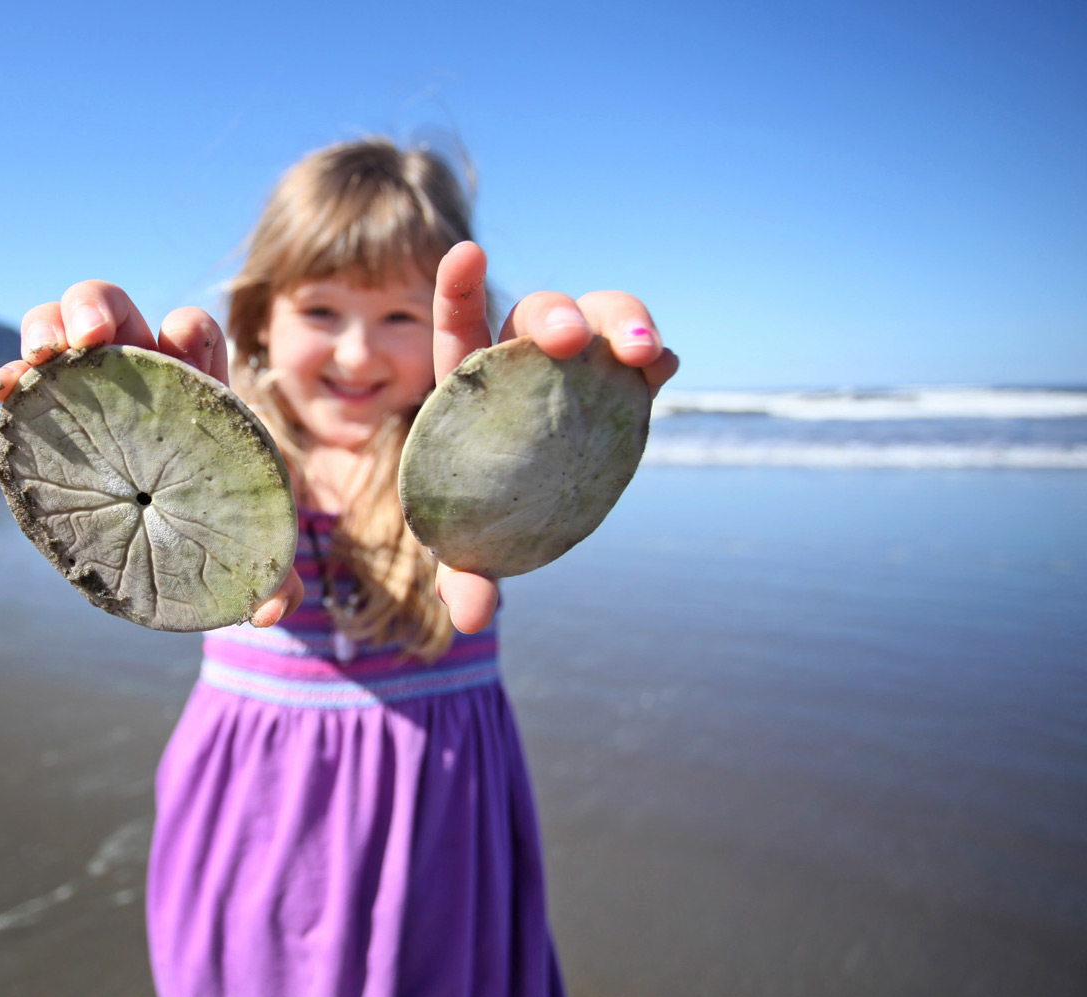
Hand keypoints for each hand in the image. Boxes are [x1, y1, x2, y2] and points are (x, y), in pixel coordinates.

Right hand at [0, 281, 303, 626]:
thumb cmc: (219, 529)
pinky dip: (10, 373)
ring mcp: (89, 387)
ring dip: (46, 324)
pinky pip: (25, 378)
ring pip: (62, 327)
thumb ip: (274, 576)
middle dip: (99, 306)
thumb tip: (272, 614)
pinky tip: (1, 387)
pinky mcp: (50, 412)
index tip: (176, 342)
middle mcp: (140, 374)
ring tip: (39, 356)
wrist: (171, 542)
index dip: (186, 329)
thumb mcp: (252, 550)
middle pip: (117, 310)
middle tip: (91, 337)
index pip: (193, 332)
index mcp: (195, 389)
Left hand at [428, 241, 679, 632]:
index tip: (465, 254)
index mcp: (468, 382)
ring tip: (644, 353)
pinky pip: (642, 357)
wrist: (526, 512)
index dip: (459, 288)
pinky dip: (655, 355)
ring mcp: (579, 368)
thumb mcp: (466, 546)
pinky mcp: (622, 385)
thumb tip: (474, 618)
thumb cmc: (479, 515)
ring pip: (601, 319)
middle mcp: (524, 360)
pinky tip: (664, 367)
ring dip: (622, 323)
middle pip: (537, 315)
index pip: (457, 323)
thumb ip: (462, 573)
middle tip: (572, 340)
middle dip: (557, 313)